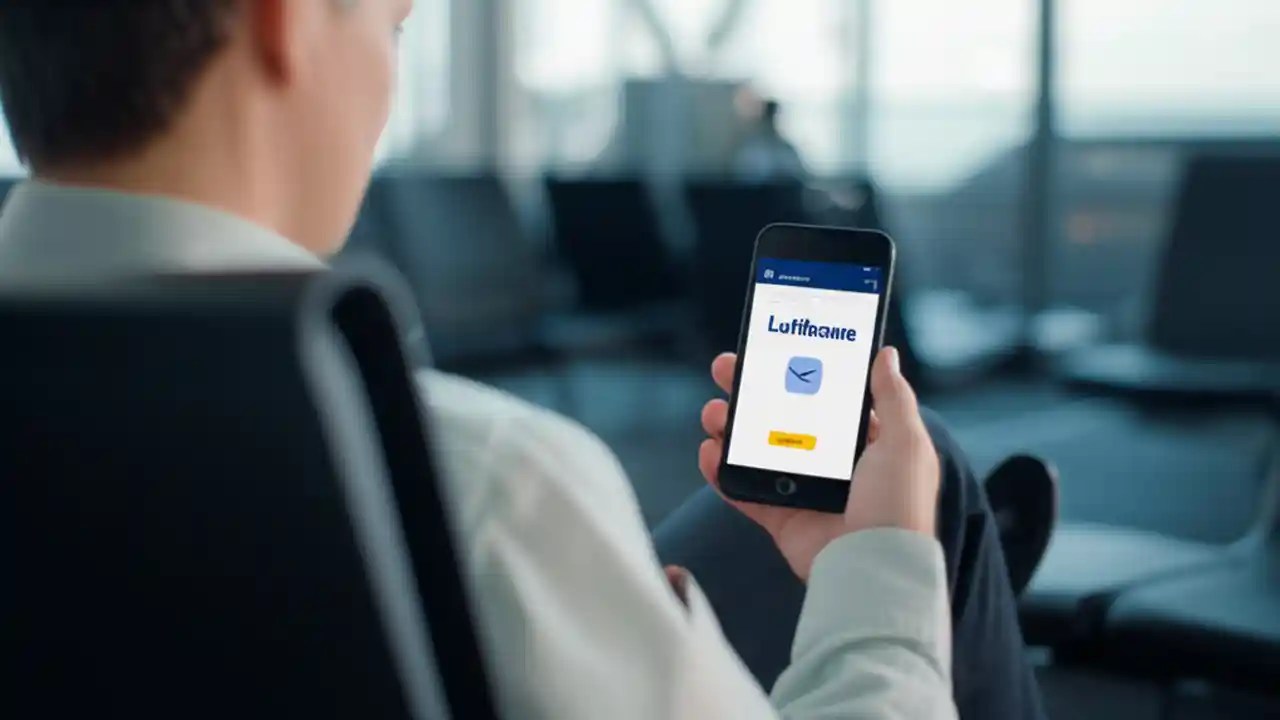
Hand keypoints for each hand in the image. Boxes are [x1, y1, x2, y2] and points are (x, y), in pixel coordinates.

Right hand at [698, 347, 939, 581]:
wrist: (874, 569)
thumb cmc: (898, 505)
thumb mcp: (906, 442)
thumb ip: (893, 397)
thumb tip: (886, 355)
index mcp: (865, 442)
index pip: (825, 397)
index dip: (796, 372)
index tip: (771, 349)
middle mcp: (832, 464)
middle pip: (781, 417)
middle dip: (750, 392)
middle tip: (725, 370)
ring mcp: (803, 491)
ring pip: (756, 450)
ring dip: (730, 428)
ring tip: (714, 414)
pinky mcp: (781, 518)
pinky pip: (743, 491)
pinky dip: (722, 472)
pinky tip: (710, 453)